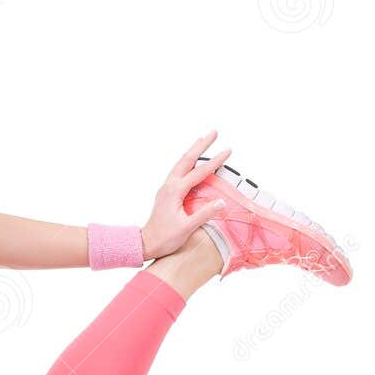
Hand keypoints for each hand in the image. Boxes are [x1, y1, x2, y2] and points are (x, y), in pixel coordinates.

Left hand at [140, 131, 231, 260]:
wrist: (146, 243)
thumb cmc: (165, 237)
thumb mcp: (187, 228)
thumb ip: (204, 214)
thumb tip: (221, 202)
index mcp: (175, 191)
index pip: (199, 172)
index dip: (215, 162)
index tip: (228, 151)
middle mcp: (169, 185)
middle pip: (187, 160)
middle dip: (201, 145)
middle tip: (214, 132)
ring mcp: (166, 188)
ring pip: (181, 163)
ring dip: (193, 151)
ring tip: (203, 140)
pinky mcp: (166, 193)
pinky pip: (178, 171)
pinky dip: (187, 162)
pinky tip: (191, 161)